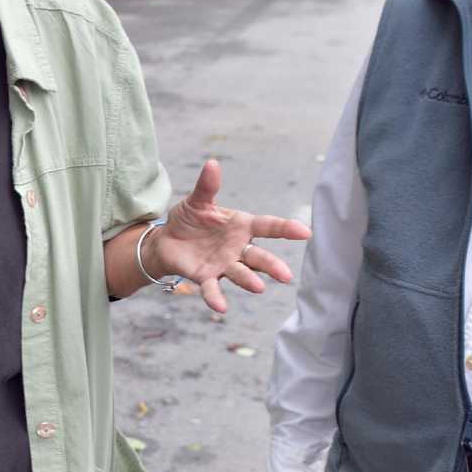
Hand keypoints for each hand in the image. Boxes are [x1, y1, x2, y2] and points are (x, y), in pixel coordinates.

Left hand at [148, 159, 313, 313]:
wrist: (166, 240)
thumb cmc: (189, 219)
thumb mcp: (197, 201)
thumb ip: (207, 186)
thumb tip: (212, 164)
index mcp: (241, 226)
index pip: (268, 226)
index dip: (286, 229)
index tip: (305, 232)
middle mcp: (237, 248)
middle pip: (258, 257)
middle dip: (272, 265)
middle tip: (286, 275)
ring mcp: (224, 264)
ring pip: (240, 274)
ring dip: (249, 281)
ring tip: (259, 288)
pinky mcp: (206, 277)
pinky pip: (212, 289)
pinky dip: (216, 297)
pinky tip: (221, 307)